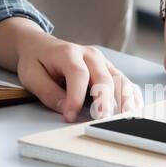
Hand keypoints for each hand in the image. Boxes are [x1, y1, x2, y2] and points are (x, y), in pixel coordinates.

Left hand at [0, 18, 142, 122]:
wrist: (40, 46)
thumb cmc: (36, 61)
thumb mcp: (31, 75)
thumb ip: (48, 92)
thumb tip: (66, 109)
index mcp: (68, 53)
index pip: (78, 74)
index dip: (75, 97)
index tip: (70, 117)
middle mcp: (90, 55)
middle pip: (103, 77)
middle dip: (104, 100)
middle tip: (103, 120)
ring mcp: (102, 62)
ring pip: (119, 80)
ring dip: (124, 99)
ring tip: (126, 117)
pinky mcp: (109, 71)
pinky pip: (124, 83)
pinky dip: (131, 96)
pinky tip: (134, 109)